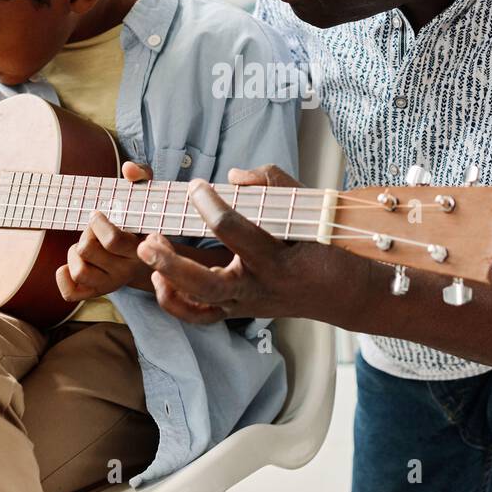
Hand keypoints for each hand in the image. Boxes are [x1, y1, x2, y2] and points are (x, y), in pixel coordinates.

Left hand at [56, 161, 153, 302]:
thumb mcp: (146, 195)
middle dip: (86, 233)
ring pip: (79, 270)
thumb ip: (142, 175)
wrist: (149, 256)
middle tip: (95, 229)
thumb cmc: (142, 220)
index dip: (98, 224)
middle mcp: (126, 271)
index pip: (113, 240)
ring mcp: (110, 284)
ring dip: (75, 252)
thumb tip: (128, 169)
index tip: (97, 214)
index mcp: (139, 249)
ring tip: (86, 245)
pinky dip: (63, 277)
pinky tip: (69, 264)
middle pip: (88, 250)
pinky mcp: (95, 292)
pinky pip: (70, 293)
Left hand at [136, 167, 349, 322]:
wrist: (342, 293)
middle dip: (173, 263)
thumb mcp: (310, 209)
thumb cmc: (326, 248)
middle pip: (207, 283)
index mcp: (277, 260)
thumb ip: (272, 184)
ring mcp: (245, 304)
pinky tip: (160, 280)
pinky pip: (199, 315)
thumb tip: (233, 175)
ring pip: (198, 304)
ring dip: (168, 282)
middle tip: (151, 238)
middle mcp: (258, 287)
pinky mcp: (237, 312)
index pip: (235, 231)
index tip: (196, 185)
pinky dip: (175, 302)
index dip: (210, 205)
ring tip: (149, 253)